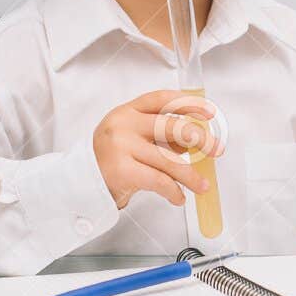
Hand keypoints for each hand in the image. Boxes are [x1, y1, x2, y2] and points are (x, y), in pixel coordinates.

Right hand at [93, 89, 223, 209]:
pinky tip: (178, 196)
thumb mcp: (131, 137)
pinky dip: (174, 191)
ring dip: (191, 175)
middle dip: (200, 138)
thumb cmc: (109, 159)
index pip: (162, 99)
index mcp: (128, 111)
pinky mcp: (122, 171)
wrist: (78, 183)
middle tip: (216, 150)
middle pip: (171, 126)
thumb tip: (194, 141)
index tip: (210, 112)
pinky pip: (159, 181)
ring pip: (169, 159)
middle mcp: (124, 124)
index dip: (189, 103)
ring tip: (201, 186)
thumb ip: (158, 135)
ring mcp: (121, 146)